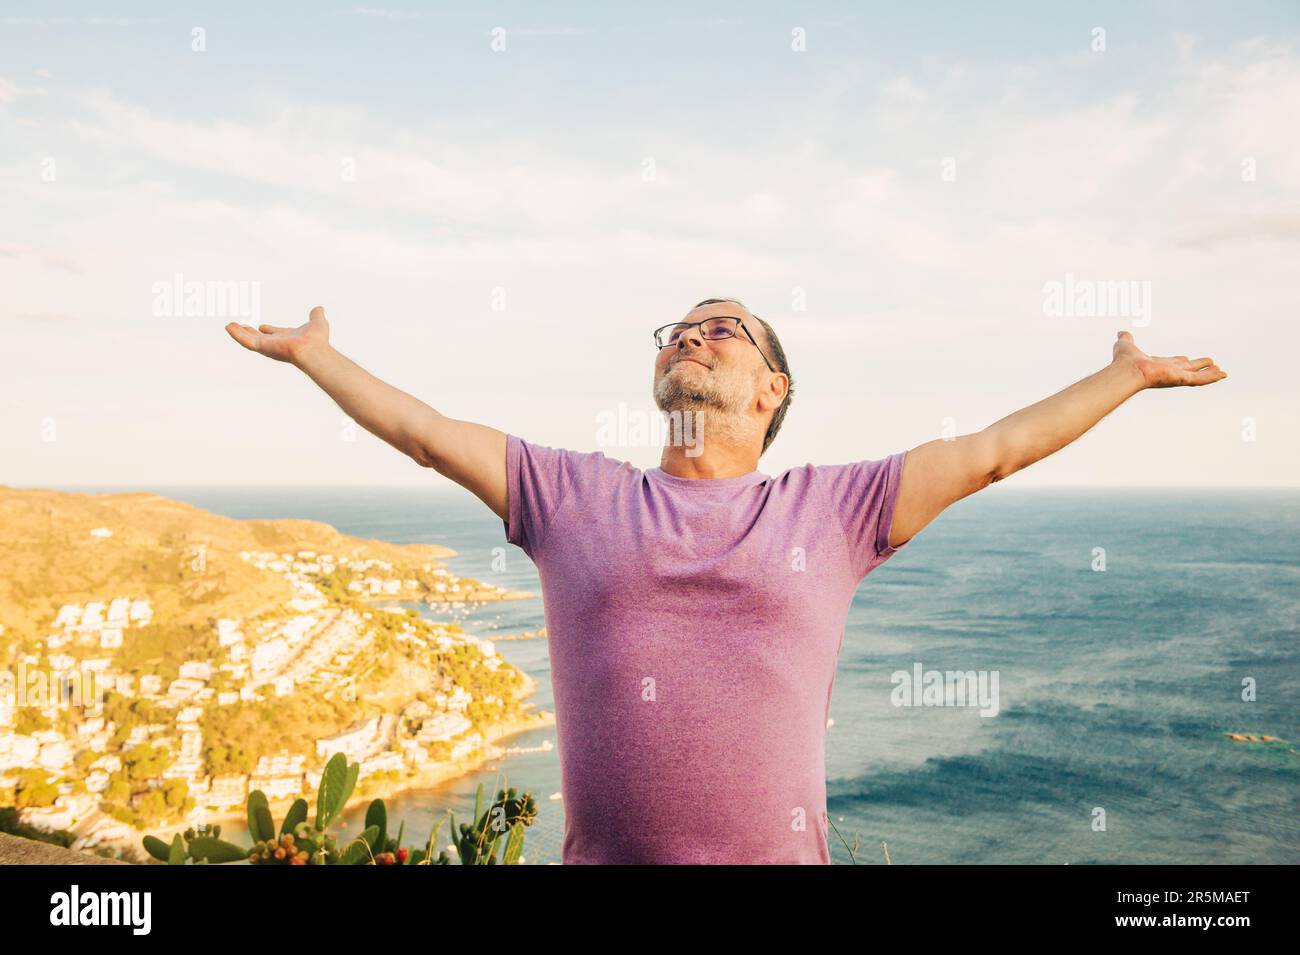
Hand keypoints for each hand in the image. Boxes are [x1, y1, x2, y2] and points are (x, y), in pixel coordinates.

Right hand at [225, 306, 329, 364]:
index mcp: (287, 337)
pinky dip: (236, 334)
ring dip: (239, 333)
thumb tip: (319, 308)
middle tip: (239, 326)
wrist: (314, 349)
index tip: (261, 326)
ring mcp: (268, 346)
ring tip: (228, 326)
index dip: (268, 330)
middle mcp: (276, 343)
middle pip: (259, 338)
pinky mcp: (262, 347)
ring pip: (249, 339)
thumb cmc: (318, 340)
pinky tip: (228, 327)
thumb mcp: (317, 322)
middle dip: (249, 333)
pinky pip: (245, 341)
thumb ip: (316, 315)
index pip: (275, 334)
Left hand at [1112, 330, 1226, 388]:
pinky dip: (1212, 377)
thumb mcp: (1125, 344)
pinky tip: (1223, 374)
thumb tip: (1121, 333)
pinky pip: (1200, 379)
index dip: (1180, 361)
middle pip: (1187, 369)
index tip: (1187, 359)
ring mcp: (1175, 376)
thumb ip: (1125, 339)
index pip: (1172, 363)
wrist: (1127, 370)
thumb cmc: (1124, 361)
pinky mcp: (1181, 379)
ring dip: (1209, 373)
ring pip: (1197, 375)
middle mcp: (1168, 372)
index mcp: (1157, 365)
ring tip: (1222, 372)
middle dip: (1198, 366)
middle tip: (1211, 363)